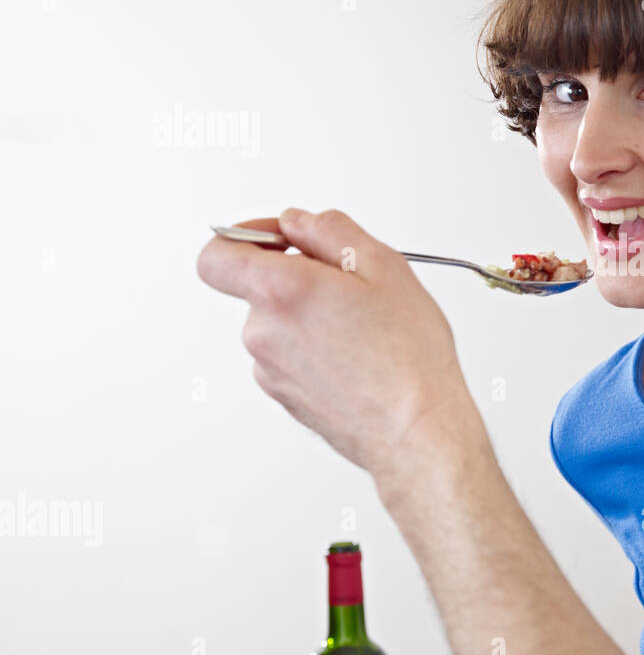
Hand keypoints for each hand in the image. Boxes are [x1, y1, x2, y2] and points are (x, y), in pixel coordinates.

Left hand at [196, 208, 472, 481]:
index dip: (245, 236)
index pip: (217, 253)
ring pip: (279, 324)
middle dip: (301, 279)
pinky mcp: (284, 397)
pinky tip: (360, 358)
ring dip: (312, 317)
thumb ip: (331, 231)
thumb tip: (299, 223)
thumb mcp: (385, 268)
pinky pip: (290, 357)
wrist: (415, 432)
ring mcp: (269, 369)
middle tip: (355, 289)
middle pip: (261, 287)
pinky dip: (316, 349)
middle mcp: (263, 331)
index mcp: (281, 291)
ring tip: (366, 331)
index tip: (282, 238)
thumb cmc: (408, 359)